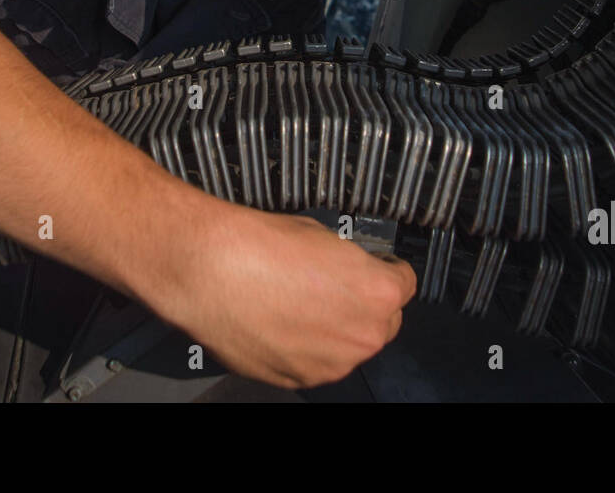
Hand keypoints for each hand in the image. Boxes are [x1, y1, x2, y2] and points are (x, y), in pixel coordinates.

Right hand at [160, 205, 416, 388]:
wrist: (210, 270)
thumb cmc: (261, 245)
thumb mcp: (323, 236)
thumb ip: (350, 263)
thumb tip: (350, 271)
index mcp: (379, 293)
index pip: (404, 284)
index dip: (385, 271)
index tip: (374, 268)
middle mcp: (363, 335)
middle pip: (382, 323)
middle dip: (363, 306)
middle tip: (333, 288)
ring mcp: (331, 363)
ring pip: (348, 347)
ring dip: (335, 331)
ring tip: (299, 305)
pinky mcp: (298, 379)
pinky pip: (316, 364)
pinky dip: (305, 348)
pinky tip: (281, 322)